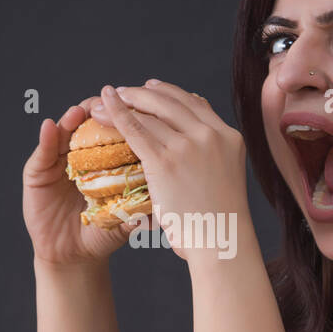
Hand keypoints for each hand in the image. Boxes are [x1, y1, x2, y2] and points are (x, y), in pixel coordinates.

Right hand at [22, 98, 140, 267]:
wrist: (74, 256)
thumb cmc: (102, 234)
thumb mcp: (126, 218)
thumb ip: (142, 208)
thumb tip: (163, 200)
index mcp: (106, 161)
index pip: (115, 132)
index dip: (124, 119)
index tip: (137, 108)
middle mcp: (82, 155)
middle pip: (90, 124)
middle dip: (99, 111)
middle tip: (109, 102)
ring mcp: (58, 161)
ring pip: (66, 131)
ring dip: (73, 118)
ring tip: (82, 110)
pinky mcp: (37, 172)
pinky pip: (42, 152)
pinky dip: (46, 137)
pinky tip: (51, 126)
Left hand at [92, 80, 250, 262]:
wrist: (221, 243)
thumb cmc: (220, 222)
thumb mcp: (224, 178)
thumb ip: (210, 157)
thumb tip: (193, 149)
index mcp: (229, 137)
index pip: (195, 103)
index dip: (169, 93)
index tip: (151, 88)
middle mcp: (211, 135)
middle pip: (172, 101)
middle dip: (143, 93)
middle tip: (123, 91)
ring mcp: (189, 146)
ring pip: (151, 112)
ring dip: (125, 101)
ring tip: (106, 100)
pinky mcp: (165, 161)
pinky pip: (135, 129)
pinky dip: (116, 113)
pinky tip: (103, 104)